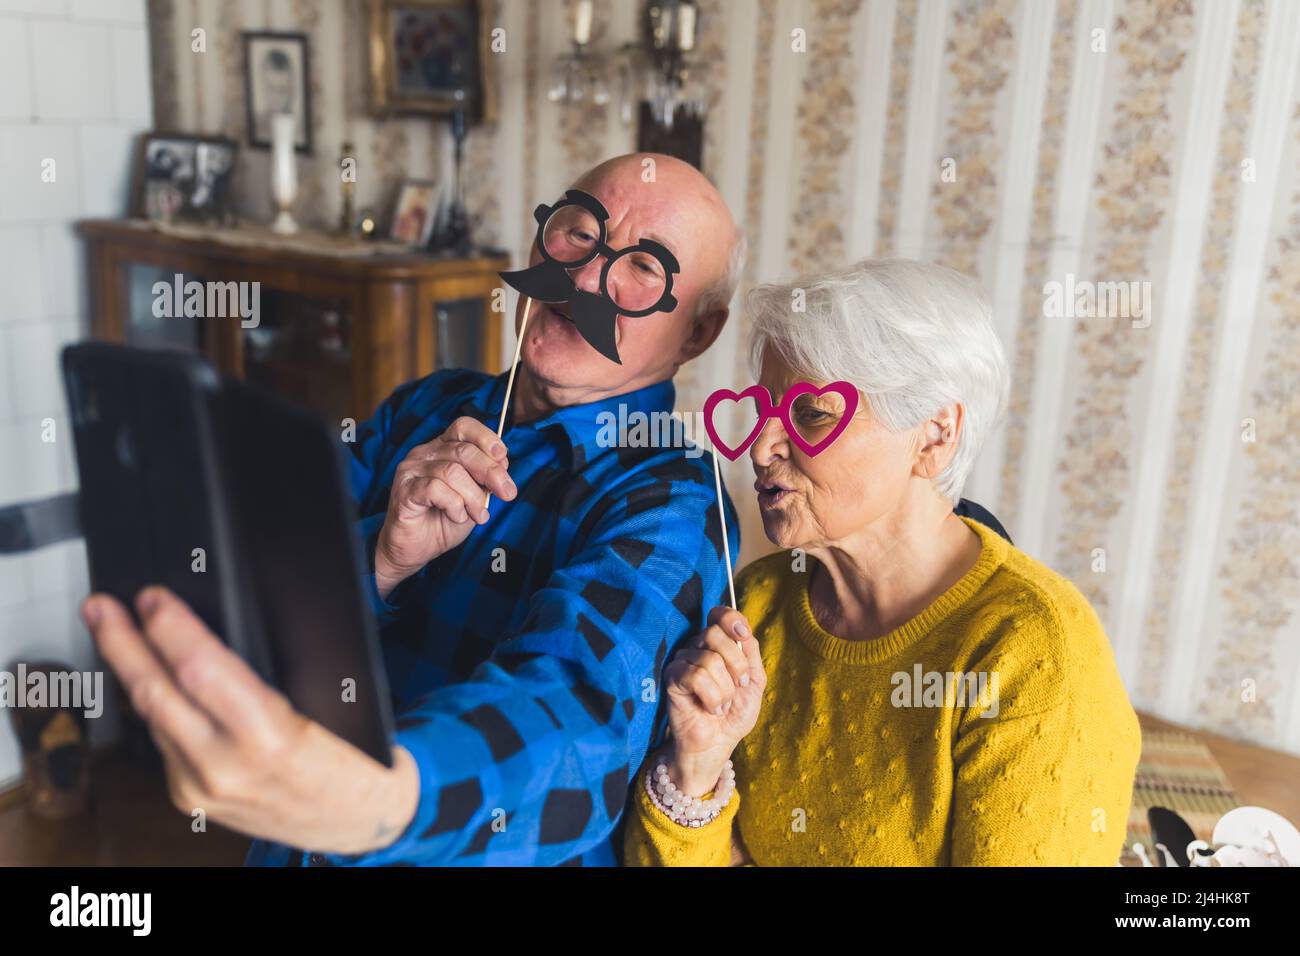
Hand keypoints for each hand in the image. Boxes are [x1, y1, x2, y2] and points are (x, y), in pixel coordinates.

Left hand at [82, 587, 419, 854]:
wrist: (355, 820)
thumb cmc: (354, 758)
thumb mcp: (332, 706)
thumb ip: (274, 674)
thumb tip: (221, 627)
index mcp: (269, 739)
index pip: (201, 672)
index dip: (170, 628)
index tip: (151, 597)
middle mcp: (226, 768)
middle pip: (156, 694)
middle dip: (122, 643)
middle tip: (101, 607)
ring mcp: (201, 788)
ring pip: (151, 716)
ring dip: (129, 670)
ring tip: (111, 631)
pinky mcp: (188, 798)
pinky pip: (161, 739)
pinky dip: (154, 703)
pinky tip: (146, 678)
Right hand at [374, 416, 516, 597]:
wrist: (416, 549)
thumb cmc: (444, 520)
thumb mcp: (474, 497)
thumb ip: (486, 479)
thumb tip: (503, 463)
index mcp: (442, 448)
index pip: (463, 427)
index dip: (486, 438)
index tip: (503, 458)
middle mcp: (424, 454)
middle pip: (463, 450)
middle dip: (491, 472)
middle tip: (507, 493)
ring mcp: (411, 471)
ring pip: (452, 471)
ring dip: (473, 496)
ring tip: (478, 514)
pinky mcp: (403, 491)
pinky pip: (435, 489)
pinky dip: (454, 505)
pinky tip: (456, 516)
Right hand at [661, 606, 765, 795]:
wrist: (718, 743)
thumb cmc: (734, 713)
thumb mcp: (754, 681)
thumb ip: (750, 654)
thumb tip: (743, 632)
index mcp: (717, 645)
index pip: (718, 614)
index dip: (730, 619)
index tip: (744, 635)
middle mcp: (697, 648)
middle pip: (714, 633)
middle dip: (735, 663)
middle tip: (739, 686)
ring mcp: (682, 662)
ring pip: (708, 659)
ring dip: (724, 689)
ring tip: (722, 705)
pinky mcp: (672, 679)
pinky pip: (696, 676)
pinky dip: (712, 697)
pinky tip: (711, 708)